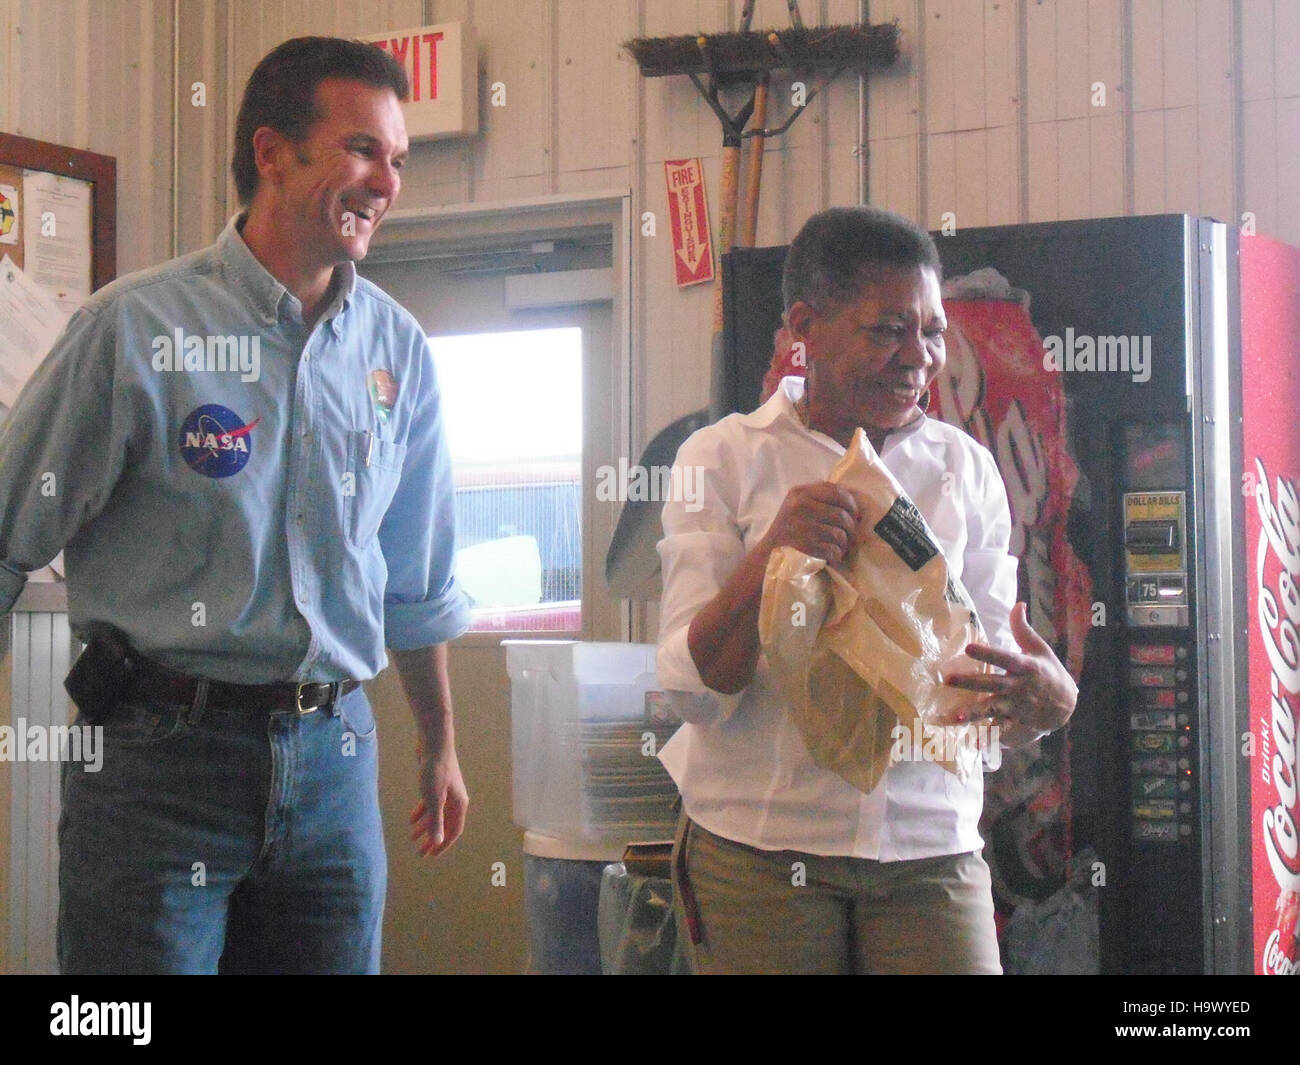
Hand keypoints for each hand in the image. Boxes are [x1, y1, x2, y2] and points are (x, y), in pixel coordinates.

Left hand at [409, 734, 467, 857]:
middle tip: (420, 852)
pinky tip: (411, 819)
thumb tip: (438, 841)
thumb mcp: (434, 799)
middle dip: (432, 839)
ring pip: (436, 814)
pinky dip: (422, 812)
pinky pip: (430, 804)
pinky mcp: (437, 784)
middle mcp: (455, 800)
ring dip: (425, 826)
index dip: (443, 844)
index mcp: (459, 805)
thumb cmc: (436, 771)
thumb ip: (436, 821)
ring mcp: (446, 792)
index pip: (454, 831)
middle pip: (444, 824)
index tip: (432, 855)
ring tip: (412, 837)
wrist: (434, 744)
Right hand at [760, 481, 859, 563]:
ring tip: (841, 546)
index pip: (836, 491)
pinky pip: (833, 550)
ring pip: (839, 534)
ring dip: (845, 544)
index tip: (854, 514)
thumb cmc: (788, 528)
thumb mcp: (797, 504)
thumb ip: (819, 498)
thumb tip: (853, 503)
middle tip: (851, 534)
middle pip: (841, 515)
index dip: (851, 503)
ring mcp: (801, 527)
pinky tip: (834, 556)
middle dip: (851, 527)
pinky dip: (837, 555)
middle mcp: (800, 506)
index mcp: (800, 493)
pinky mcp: (804, 546)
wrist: (768, 553)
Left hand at [941, 602, 1077, 743]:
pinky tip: (974, 743)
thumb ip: (1023, 629)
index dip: (987, 653)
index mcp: (1025, 667)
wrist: (1067, 705)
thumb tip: (1017, 604)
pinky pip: (1001, 731)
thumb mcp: (1039, 649)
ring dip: (975, 713)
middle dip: (970, 683)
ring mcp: (1017, 707)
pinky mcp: (1016, 722)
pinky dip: (989, 738)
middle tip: (947, 679)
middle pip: (992, 684)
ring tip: (956, 716)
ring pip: (993, 710)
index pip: (1004, 658)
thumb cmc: (1049, 673)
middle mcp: (1020, 687)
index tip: (969, 648)